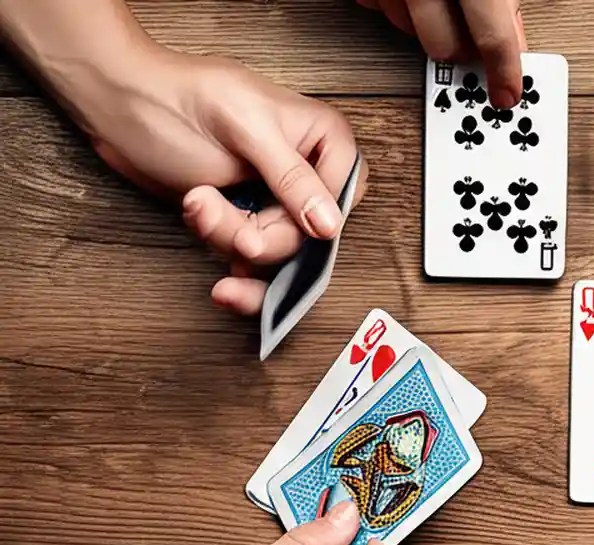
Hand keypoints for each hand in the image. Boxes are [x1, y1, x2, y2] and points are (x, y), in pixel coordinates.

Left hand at [68, 44, 361, 315]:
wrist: (119, 104)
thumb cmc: (177, 98)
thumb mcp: (243, 130)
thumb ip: (293, 176)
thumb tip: (329, 225)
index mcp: (324, 138)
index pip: (339, 204)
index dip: (304, 222)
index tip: (263, 216)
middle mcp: (307, 171)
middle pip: (307, 237)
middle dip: (255, 235)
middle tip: (209, 210)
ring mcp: (275, 198)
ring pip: (277, 252)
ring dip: (229, 241)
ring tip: (196, 206)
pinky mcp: (246, 218)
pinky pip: (255, 261)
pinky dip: (227, 259)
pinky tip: (204, 238)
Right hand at [356, 0, 525, 107]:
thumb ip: (503, 4)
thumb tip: (515, 43)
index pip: (492, 38)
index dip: (504, 73)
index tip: (507, 97)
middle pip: (443, 47)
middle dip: (459, 54)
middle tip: (470, 44)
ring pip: (405, 30)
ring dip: (424, 28)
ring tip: (437, 7)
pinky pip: (375, 7)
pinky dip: (393, 8)